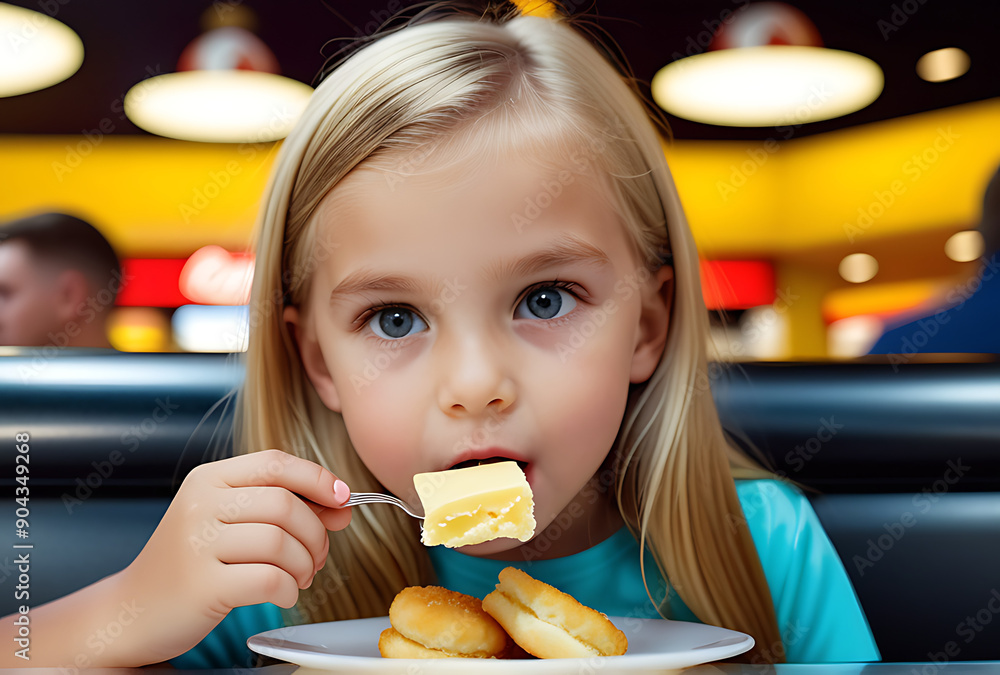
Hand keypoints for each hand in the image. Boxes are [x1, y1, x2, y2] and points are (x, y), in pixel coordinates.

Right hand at [113, 449, 351, 664]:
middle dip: (316, 533)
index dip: (317, 478)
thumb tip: (342, 504)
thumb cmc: (192, 564)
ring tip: (300, 576)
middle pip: (285, 504)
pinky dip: (289, 589)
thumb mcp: (229, 522)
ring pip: (281, 542)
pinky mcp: (201, 585)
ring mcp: (196, 544)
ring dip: (305, 564)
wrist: (133, 611)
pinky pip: (270, 579)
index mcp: (208, 480)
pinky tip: (283, 593)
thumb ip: (283, 507)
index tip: (342, 500)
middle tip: (318, 556)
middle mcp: (199, 505)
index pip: (275, 462)